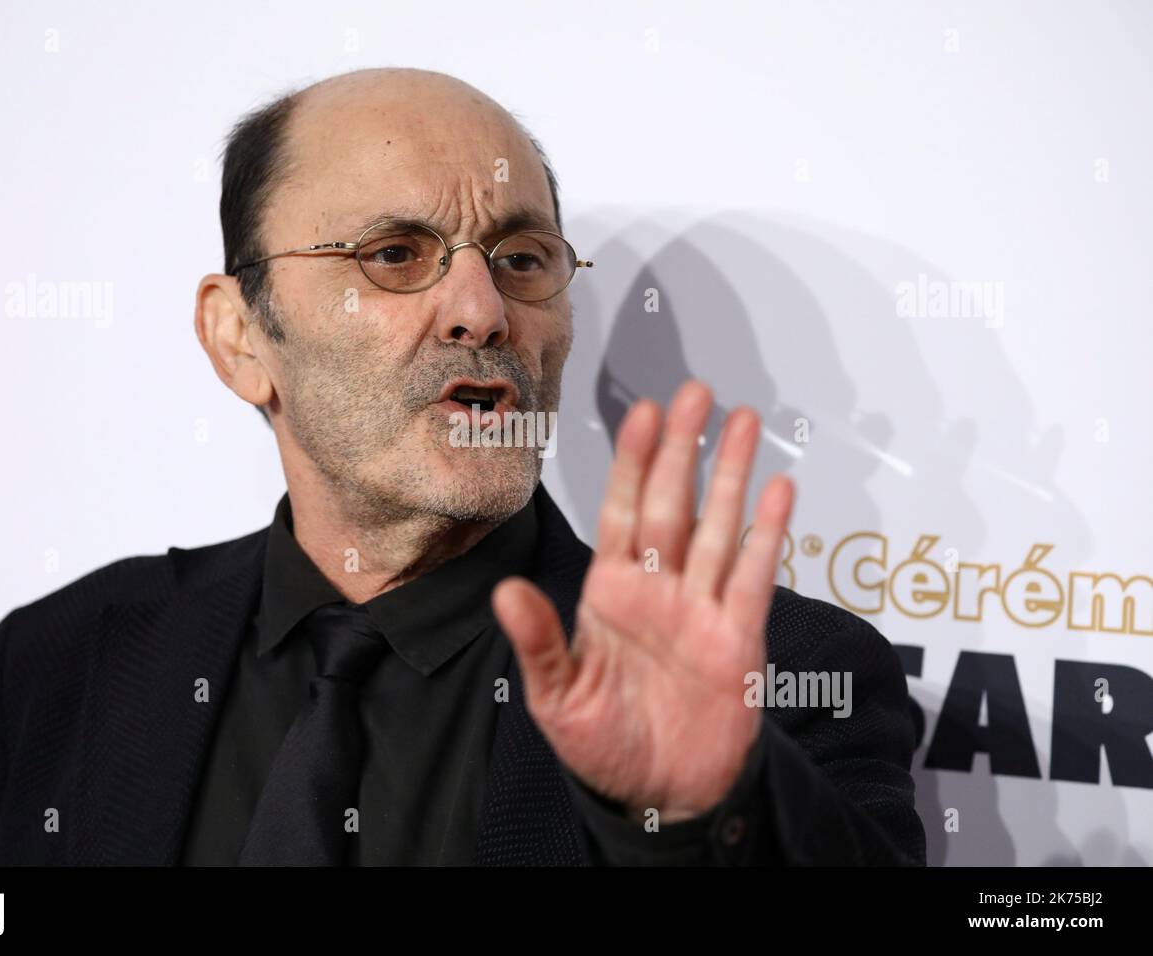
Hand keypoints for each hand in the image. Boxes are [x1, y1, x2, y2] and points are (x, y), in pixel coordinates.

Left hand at [492, 380, 794, 823]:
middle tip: (694, 394)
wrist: (661, 793)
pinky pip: (754, 576)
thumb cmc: (603, 743)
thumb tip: (505, 592)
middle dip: (682, 448)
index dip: (631, 462)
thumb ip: (539, 642)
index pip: (621, 512)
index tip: (642, 413)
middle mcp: (658, 589)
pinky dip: (768, 534)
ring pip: (718, 526)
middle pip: (672, 503)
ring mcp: (701, 608)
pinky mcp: (739, 637)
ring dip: (731, 475)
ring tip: (744, 421)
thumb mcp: (558, 697)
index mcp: (610, 593)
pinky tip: (779, 490)